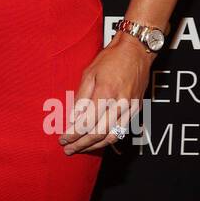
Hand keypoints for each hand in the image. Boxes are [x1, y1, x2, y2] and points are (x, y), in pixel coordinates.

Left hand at [60, 32, 153, 156]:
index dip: (73, 134)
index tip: (63, 139)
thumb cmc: (111, 59)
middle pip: (98, 133)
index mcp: (105, 93)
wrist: (136, 51)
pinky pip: (122, 131)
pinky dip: (108, 139)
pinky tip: (97, 142)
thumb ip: (81, 98)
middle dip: (81, 144)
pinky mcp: (136, 110)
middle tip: (68, 149)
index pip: (86, 122)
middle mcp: (119, 103)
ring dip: (94, 146)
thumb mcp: (89, 74)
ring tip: (80, 149)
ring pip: (111, 136)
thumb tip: (73, 118)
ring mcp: (130, 108)